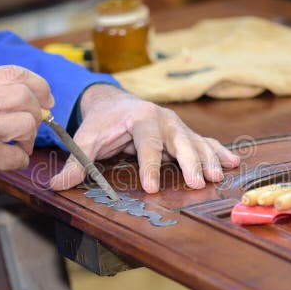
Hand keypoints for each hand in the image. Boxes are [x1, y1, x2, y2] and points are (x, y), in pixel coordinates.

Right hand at [0, 65, 52, 215]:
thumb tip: (34, 96)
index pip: (13, 73)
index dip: (39, 85)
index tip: (47, 100)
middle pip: (25, 97)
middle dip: (37, 114)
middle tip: (30, 129)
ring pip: (27, 123)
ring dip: (30, 139)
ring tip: (18, 147)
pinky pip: (19, 155)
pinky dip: (19, 161)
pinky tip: (6, 162)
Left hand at [50, 84, 239, 192]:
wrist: (114, 102)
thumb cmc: (101, 123)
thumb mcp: (86, 140)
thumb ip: (76, 163)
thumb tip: (57, 186)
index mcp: (140, 117)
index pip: (147, 144)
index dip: (149, 166)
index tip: (152, 187)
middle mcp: (163, 119)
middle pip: (180, 141)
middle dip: (190, 162)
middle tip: (199, 183)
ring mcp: (177, 125)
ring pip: (196, 142)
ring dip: (209, 160)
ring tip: (218, 177)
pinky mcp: (184, 133)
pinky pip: (205, 142)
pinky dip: (219, 152)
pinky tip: (233, 163)